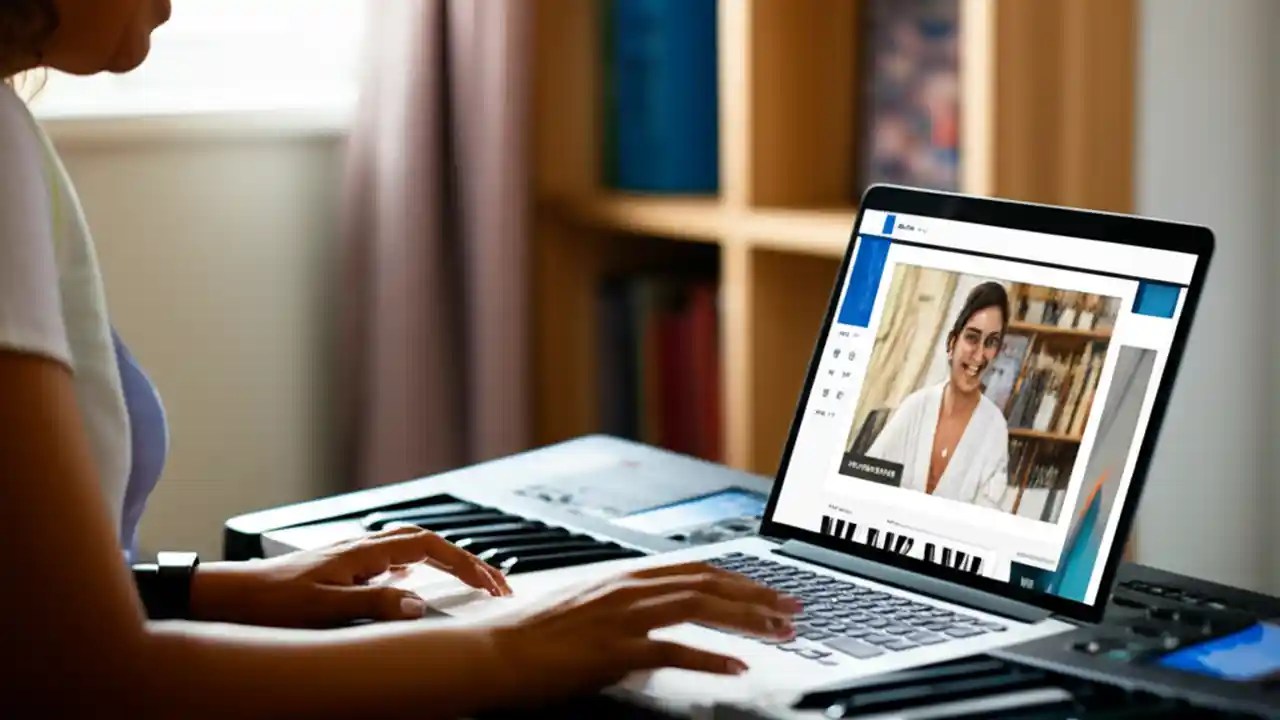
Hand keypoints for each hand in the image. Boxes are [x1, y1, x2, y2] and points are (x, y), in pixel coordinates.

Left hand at [188, 525, 511, 627]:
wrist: (233, 595)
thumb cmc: (272, 601)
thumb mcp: (325, 608)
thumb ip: (374, 605)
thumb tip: (419, 605)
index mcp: (364, 552)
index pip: (430, 546)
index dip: (465, 562)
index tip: (490, 584)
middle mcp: (363, 548)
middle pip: (429, 542)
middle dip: (467, 559)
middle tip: (496, 582)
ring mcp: (355, 556)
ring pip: (413, 547)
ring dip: (446, 560)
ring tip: (470, 579)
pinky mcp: (345, 568)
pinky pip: (394, 559)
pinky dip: (419, 566)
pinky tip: (415, 581)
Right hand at [482, 561, 800, 705]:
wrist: (495, 653)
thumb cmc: (536, 636)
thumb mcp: (591, 609)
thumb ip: (629, 606)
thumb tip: (662, 613)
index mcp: (626, 577)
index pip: (698, 569)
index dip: (742, 578)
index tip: (772, 590)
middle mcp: (629, 589)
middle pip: (709, 583)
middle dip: (758, 595)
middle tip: (794, 611)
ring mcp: (622, 618)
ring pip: (700, 607)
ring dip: (745, 620)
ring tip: (779, 634)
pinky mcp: (613, 650)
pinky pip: (673, 651)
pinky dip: (710, 658)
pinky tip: (736, 668)